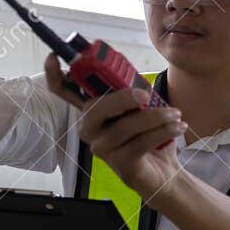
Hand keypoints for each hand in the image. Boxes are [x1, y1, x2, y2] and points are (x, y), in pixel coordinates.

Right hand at [43, 53, 185, 200]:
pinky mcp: (120, 163)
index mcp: (92, 110)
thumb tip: (132, 77)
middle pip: (95, 108)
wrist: (164, 173)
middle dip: (122, 98)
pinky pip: (141, 142)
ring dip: (155, 116)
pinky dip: (163, 131)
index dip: (54, 74)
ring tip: (175, 114)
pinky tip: (177, 127)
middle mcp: (90, 129)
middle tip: (146, 95)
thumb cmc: (149, 136)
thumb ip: (130, 90)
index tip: (52, 56)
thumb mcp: (140, 107)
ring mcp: (102, 148)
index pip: (63, 92)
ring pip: (125, 126)